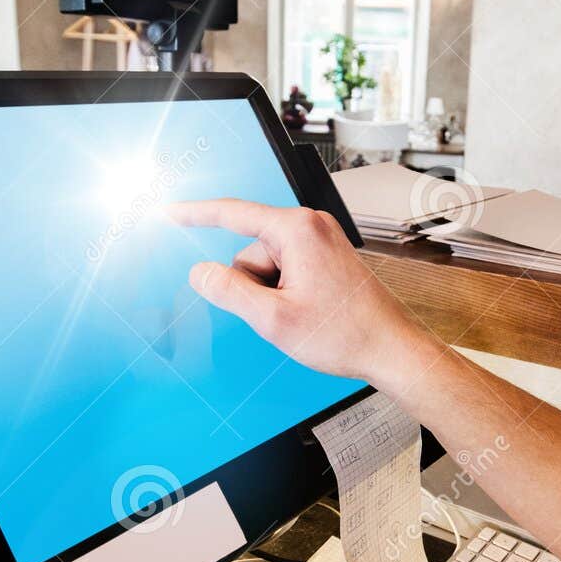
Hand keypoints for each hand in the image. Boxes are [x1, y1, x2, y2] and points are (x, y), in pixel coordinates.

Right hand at [166, 199, 439, 384]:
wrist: (392, 349)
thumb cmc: (344, 334)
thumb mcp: (274, 319)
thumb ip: (229, 292)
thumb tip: (200, 272)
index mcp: (297, 230)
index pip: (232, 214)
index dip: (194, 214)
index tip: (168, 212)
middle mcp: (310, 226)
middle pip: (249, 251)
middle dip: (254, 287)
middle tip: (287, 313)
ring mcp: (320, 240)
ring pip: (266, 266)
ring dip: (272, 295)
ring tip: (305, 315)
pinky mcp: (326, 256)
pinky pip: (285, 270)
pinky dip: (286, 294)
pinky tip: (310, 312)